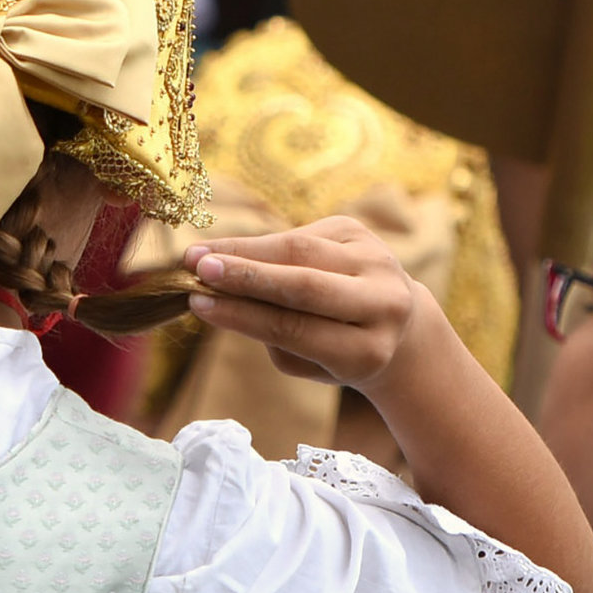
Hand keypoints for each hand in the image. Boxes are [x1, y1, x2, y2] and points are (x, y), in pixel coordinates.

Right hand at [185, 217, 432, 390]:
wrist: (395, 323)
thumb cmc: (336, 350)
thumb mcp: (308, 361)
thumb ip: (271, 334)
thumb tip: (218, 295)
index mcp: (368, 351)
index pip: (295, 329)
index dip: (244, 315)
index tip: (198, 303)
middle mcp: (383, 302)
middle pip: (305, 284)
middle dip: (246, 275)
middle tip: (197, 268)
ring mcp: (378, 260)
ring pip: (301, 250)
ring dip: (244, 251)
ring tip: (200, 255)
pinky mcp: (361, 232)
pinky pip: (300, 235)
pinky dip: (261, 245)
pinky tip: (231, 252)